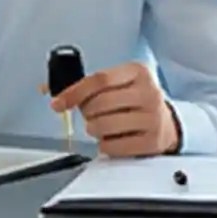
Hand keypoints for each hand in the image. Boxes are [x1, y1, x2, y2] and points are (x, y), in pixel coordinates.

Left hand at [50, 62, 180, 157]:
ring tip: (101, 125)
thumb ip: (85, 84)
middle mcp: (149, 92)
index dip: (73, 92)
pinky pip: (113, 146)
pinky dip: (104, 144)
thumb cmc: (134, 100)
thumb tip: (47, 89)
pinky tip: (112, 138)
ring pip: (103, 125)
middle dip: (86, 112)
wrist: (169, 123)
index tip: (57, 103)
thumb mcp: (117, 83)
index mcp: (137, 71)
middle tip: (90, 114)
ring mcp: (153, 117)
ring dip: (93, 128)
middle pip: (99, 104)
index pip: (98, 80)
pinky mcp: (153, 141)